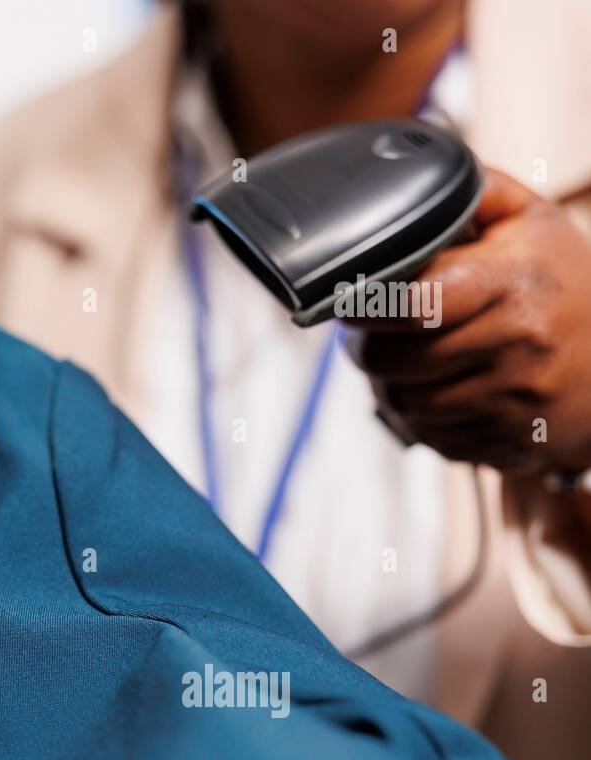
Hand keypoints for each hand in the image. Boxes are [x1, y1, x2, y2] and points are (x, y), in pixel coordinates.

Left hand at [340, 168, 590, 474]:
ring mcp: (517, 398)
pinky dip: (421, 420)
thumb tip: (409, 166)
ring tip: (403, 363)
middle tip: (367, 334)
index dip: (363, 305)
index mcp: (513, 281)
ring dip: (389, 386)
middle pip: (392, 359)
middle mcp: (518, 342)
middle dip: (365, 347)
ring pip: (404, 403)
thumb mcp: (530, 221)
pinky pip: (432, 438)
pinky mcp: (512, 441)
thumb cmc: (564, 282)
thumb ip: (470, 191)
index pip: (408, 300)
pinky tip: (436, 393)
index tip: (346, 301)